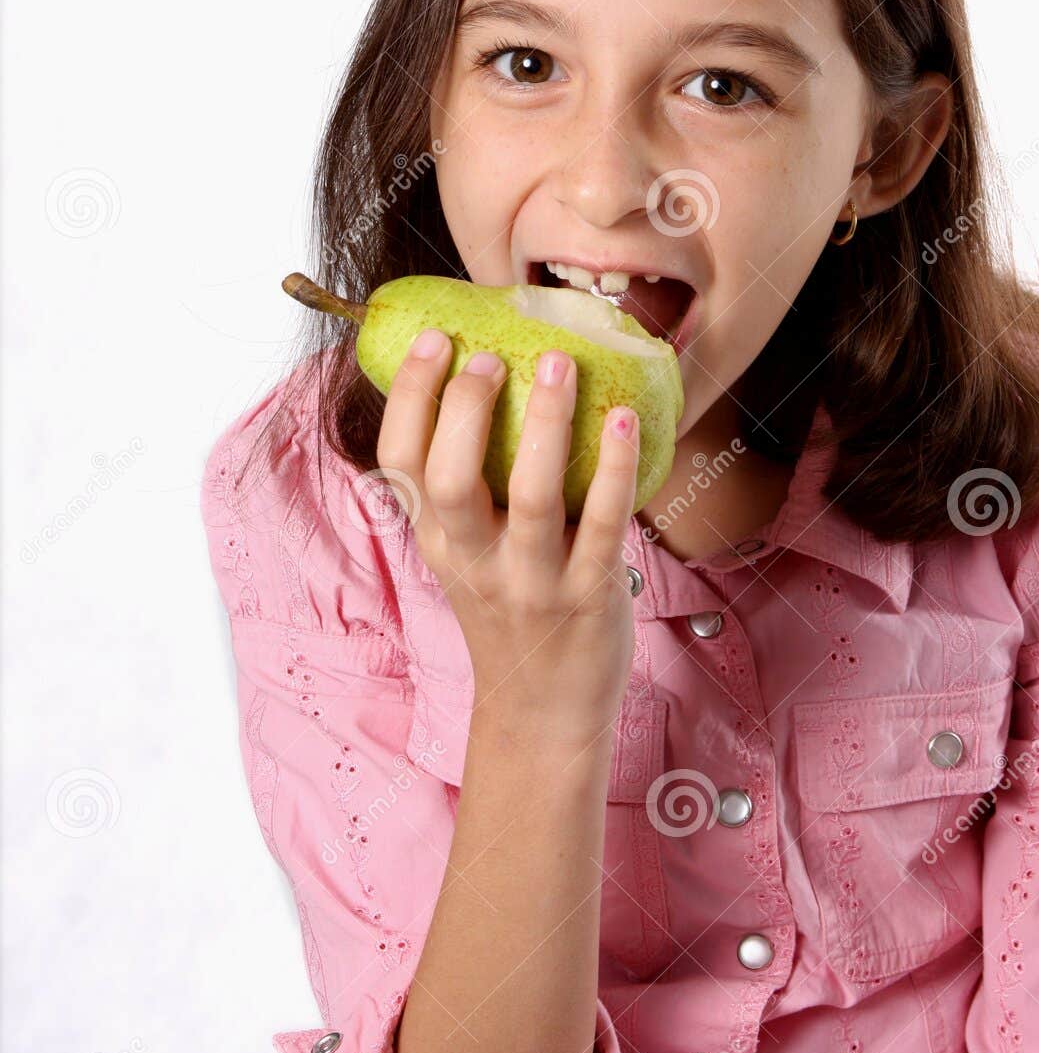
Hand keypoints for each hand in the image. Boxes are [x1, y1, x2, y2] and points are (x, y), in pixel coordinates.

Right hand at [375, 328, 639, 743]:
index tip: (438, 341)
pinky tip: (623, 420)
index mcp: (437, 540)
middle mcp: (473, 560)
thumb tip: (488, 380)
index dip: (412, 397)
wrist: (543, 712)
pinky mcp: (590, 594)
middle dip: (465, 407)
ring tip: (561, 364)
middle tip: (494, 354)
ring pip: (529, 496)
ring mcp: (531, 580)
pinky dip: (613, 469)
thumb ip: (468, 488)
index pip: (400, 462)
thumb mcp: (466, 555)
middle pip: (450, 477)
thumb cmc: (510, 612)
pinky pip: (602, 525)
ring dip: (544, 423)